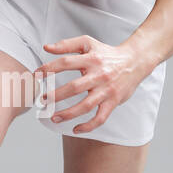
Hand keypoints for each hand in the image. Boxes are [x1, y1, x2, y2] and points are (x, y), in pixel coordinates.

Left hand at [34, 35, 150, 134]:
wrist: (135, 61)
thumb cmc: (107, 53)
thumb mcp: (88, 43)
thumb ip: (67, 44)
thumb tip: (46, 48)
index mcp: (91, 59)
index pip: (66, 63)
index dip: (49, 68)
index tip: (36, 75)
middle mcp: (99, 75)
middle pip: (74, 87)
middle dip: (56, 95)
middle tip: (42, 100)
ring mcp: (107, 90)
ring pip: (86, 105)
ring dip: (68, 113)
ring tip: (54, 117)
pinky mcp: (113, 102)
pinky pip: (100, 118)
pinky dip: (88, 126)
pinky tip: (75, 129)